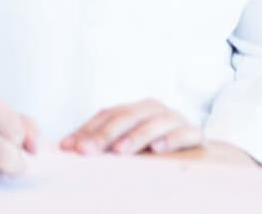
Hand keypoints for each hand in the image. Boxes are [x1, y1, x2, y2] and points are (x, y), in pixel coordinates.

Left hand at [60, 99, 202, 156]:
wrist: (194, 152)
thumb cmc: (153, 149)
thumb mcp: (127, 145)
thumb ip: (103, 144)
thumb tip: (67, 148)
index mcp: (136, 110)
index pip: (109, 114)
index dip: (88, 129)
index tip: (69, 147)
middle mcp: (155, 110)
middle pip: (129, 116)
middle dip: (106, 134)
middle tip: (87, 150)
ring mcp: (176, 120)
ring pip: (156, 122)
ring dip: (136, 136)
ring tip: (119, 151)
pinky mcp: (195, 134)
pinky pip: (186, 133)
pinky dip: (172, 139)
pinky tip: (158, 149)